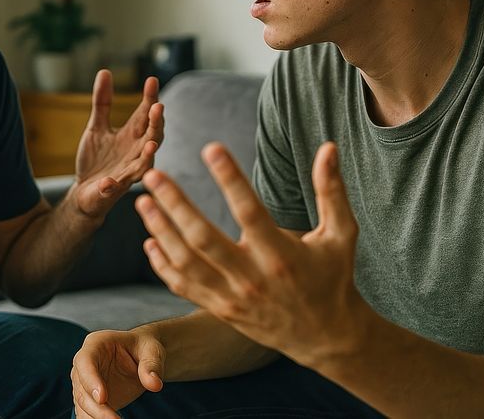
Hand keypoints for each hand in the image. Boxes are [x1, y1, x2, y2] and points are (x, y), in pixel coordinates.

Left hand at [72, 70, 164, 220]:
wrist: (85, 191)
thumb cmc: (97, 159)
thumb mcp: (97, 126)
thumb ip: (102, 102)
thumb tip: (105, 72)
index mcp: (133, 137)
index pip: (146, 115)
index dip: (150, 98)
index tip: (152, 81)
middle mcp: (136, 154)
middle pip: (153, 136)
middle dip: (157, 124)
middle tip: (157, 107)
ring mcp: (127, 173)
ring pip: (144, 165)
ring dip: (148, 155)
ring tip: (151, 144)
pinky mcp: (112, 191)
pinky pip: (115, 188)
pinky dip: (112, 186)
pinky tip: (108, 182)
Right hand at [72, 329, 164, 418]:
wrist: (143, 358)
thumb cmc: (144, 348)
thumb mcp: (152, 350)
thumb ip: (152, 364)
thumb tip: (155, 384)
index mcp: (96, 344)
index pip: (85, 361)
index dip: (90, 380)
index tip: (102, 398)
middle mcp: (84, 364)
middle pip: (82, 389)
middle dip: (97, 409)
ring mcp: (85, 384)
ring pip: (82, 405)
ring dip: (96, 418)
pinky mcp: (91, 400)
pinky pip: (87, 414)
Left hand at [135, 141, 366, 369]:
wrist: (326, 336)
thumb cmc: (333, 276)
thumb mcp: (340, 234)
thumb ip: (331, 191)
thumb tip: (328, 147)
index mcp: (282, 255)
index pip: (250, 212)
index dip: (230, 179)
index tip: (210, 147)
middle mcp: (253, 278)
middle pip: (204, 238)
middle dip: (175, 205)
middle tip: (153, 175)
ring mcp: (232, 297)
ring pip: (186, 263)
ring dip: (161, 230)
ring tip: (142, 201)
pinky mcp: (220, 309)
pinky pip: (184, 287)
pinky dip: (163, 265)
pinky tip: (150, 239)